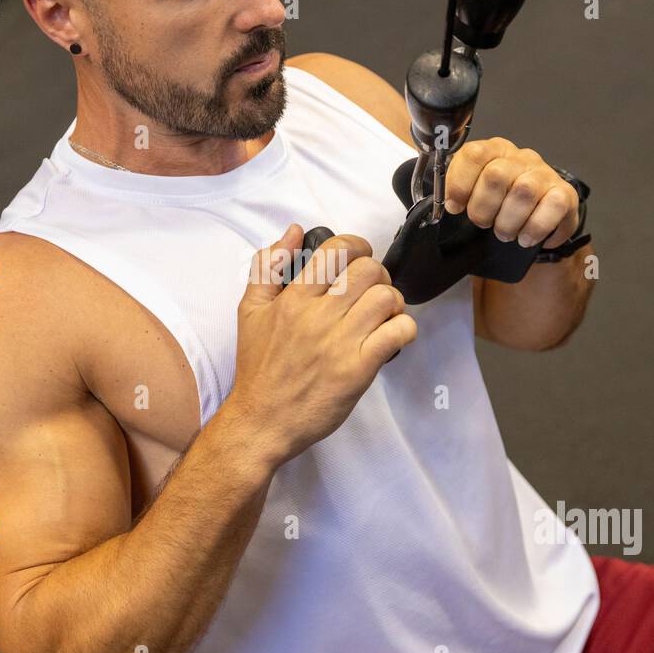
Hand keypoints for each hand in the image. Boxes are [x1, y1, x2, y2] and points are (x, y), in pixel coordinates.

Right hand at [228, 224, 416, 465]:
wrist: (262, 421)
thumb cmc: (259, 368)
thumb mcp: (249, 310)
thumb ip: (268, 266)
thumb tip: (294, 231)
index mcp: (293, 299)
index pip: (337, 251)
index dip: (357, 247)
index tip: (357, 259)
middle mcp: (317, 317)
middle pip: (368, 270)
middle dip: (378, 275)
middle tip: (371, 292)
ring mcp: (340, 343)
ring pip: (386, 298)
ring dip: (393, 302)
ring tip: (383, 315)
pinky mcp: (358, 369)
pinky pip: (397, 333)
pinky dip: (404, 329)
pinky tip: (392, 336)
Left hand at [444, 137, 578, 249]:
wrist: (534, 217)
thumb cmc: (498, 205)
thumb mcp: (473, 194)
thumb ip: (455, 192)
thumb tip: (443, 204)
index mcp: (493, 151)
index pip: (474, 155)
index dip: (460, 184)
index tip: (455, 208)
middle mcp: (520, 158)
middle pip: (496, 176)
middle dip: (483, 209)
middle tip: (483, 224)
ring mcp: (544, 173)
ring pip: (523, 192)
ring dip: (508, 222)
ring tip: (505, 234)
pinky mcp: (564, 193)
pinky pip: (552, 207)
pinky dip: (535, 228)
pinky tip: (526, 238)